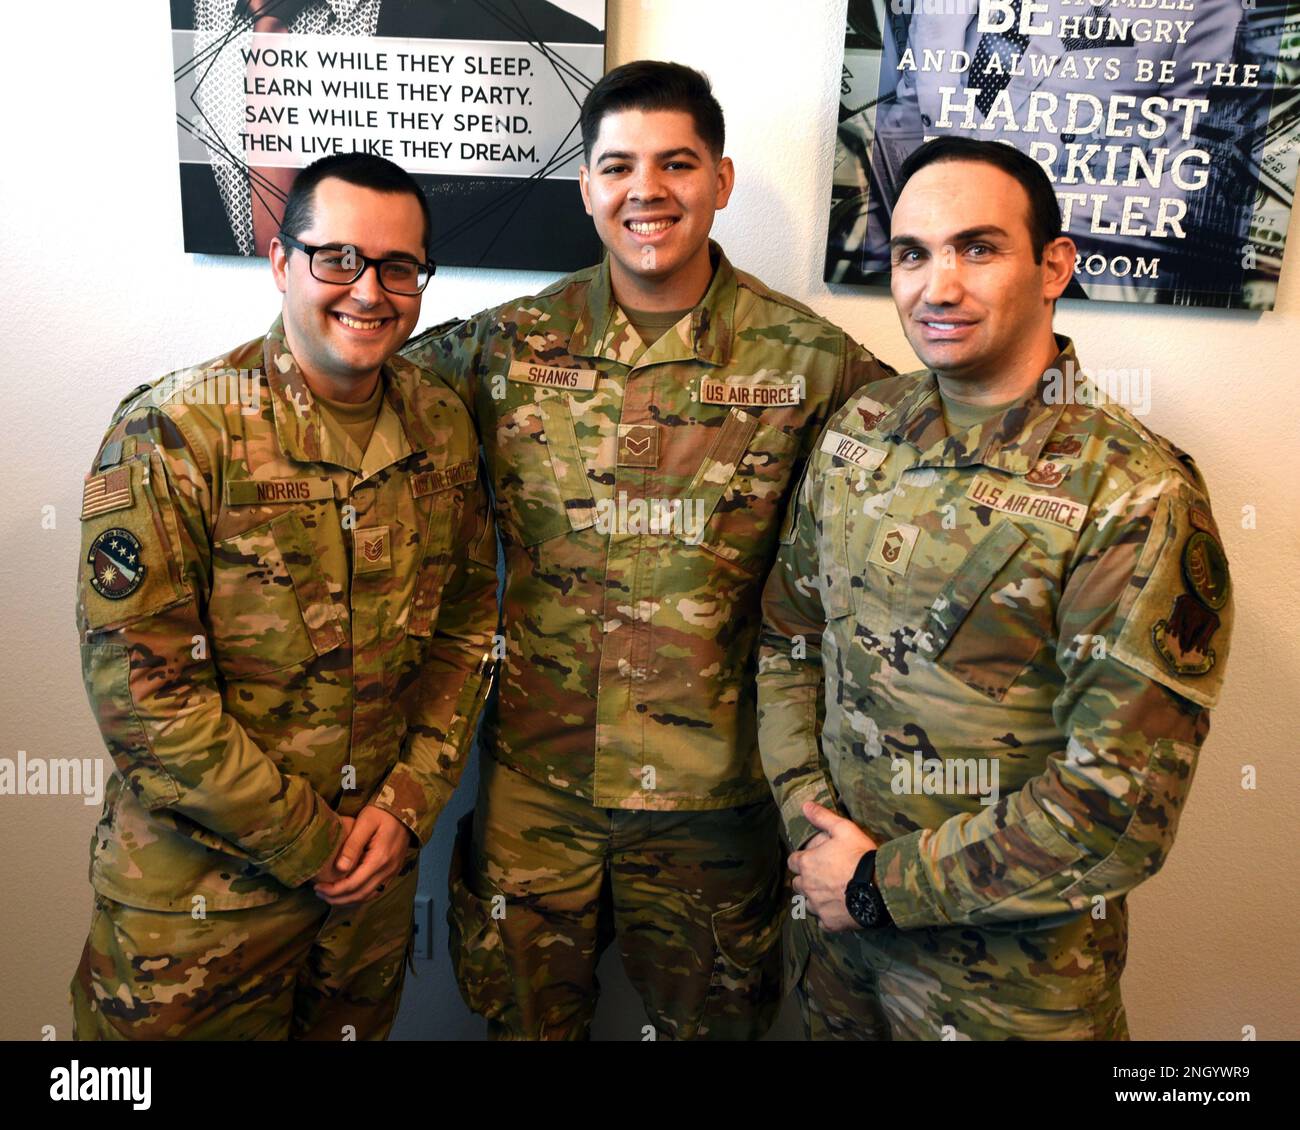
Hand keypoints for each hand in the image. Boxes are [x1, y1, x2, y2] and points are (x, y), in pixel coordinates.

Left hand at [314, 806, 414, 905]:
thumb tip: (340, 868)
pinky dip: (360, 896)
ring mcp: (391, 872)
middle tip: (320, 894)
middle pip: (360, 894)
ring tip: (330, 896)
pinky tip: (348, 893)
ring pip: (368, 896)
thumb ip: (352, 845)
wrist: (406, 810)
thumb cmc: (382, 813)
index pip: (353, 884)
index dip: (334, 890)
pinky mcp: (392, 871)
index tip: (318, 887)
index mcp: (380, 858)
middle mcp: (387, 870)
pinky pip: (375, 891)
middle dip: (337, 899)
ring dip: (348, 900)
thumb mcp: (365, 822)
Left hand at [788, 801, 877, 932]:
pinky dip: (827, 917)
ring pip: (807, 904)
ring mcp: (817, 906)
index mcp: (807, 863)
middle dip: (806, 880)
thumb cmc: (860, 856)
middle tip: (822, 876)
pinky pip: (822, 922)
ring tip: (830, 894)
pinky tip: (838, 911)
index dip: (802, 860)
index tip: (813, 859)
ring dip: (815, 899)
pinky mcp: (830, 923)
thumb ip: (822, 817)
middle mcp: (807, 886)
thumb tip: (805, 805)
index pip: (793, 862)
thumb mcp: (843, 829)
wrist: (879, 887)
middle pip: (797, 884)